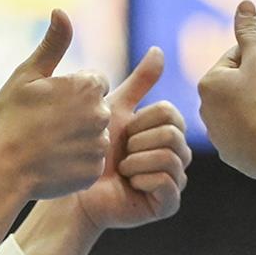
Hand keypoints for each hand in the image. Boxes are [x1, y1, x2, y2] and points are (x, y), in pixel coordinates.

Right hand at [0, 10, 111, 200]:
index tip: (49, 102)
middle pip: (96, 108)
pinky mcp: (94, 171)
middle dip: (77, 113)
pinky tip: (51, 162)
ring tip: (47, 145)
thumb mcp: (27, 75)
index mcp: (88, 87)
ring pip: (93, 135)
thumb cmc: (10, 119)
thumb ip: (52, 44)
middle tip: (45, 124)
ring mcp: (99, 145)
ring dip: (77, 137)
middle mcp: (102, 114)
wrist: (1, 170)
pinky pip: (88, 161)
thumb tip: (61, 11)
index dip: (71, 90)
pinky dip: (74, 161)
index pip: (94, 81)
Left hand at [73, 47, 192, 230]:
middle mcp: (179, 155)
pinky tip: (128, 183)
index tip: (123, 132)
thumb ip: (140, 82)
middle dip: (138, 141)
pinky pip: (166, 182)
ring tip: (123, 168)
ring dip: (137, 161)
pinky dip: (141, 178)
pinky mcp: (169, 204)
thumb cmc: (93, 150)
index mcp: (170, 131)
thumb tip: (159, 50)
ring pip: (170, 157)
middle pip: (173, 134)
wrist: (76, 190)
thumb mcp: (116, 108)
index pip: (169, 112)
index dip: (140, 120)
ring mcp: (176, 180)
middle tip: (122, 153)